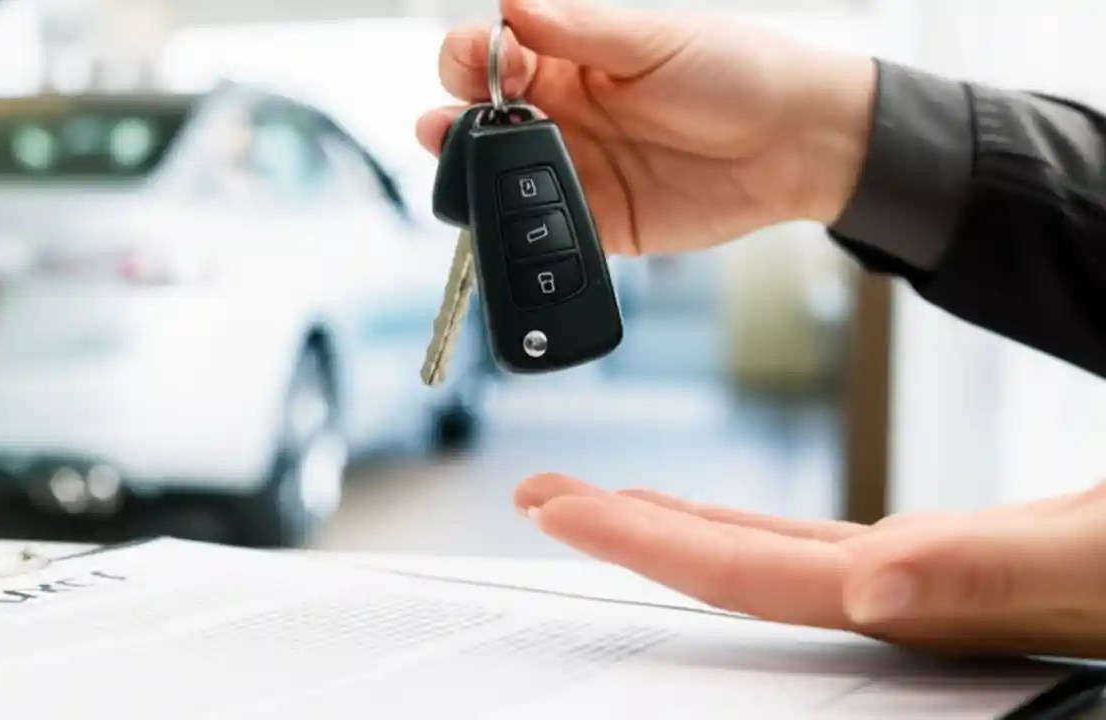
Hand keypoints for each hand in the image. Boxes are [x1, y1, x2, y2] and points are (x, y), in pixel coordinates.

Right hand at [417, 0, 876, 256]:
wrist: (799, 144)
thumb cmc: (738, 74)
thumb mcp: (655, 40)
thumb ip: (578, 28)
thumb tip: (509, 2)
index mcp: (570, 62)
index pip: (494, 56)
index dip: (470, 57)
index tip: (475, 61)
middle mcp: (563, 117)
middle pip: (483, 123)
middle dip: (455, 124)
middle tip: (451, 128)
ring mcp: (578, 173)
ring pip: (503, 185)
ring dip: (476, 183)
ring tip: (468, 176)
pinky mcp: (600, 225)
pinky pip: (548, 237)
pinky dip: (524, 238)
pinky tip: (513, 228)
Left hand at [515, 473, 1105, 658]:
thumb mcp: (1090, 557)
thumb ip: (989, 574)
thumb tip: (871, 585)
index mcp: (913, 600)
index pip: (744, 575)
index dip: (640, 541)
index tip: (555, 509)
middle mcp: (893, 600)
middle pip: (724, 567)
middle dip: (622, 530)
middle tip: (536, 495)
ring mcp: (908, 586)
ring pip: (756, 555)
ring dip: (667, 524)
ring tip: (593, 498)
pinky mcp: (934, 564)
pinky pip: (807, 546)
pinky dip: (741, 526)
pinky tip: (712, 519)